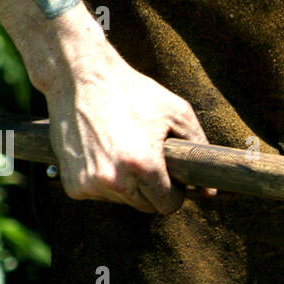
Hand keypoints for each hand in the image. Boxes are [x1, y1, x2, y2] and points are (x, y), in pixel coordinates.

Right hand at [44, 50, 206, 213]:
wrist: (79, 77)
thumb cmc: (133, 92)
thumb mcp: (177, 113)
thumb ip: (198, 151)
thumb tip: (210, 192)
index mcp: (143, 166)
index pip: (168, 205)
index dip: (174, 191)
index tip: (170, 175)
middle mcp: (114, 181)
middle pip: (146, 206)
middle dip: (151, 188)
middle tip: (145, 156)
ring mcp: (90, 185)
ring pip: (122, 201)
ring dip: (127, 184)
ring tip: (121, 148)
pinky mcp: (73, 185)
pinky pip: (99, 194)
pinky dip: (104, 180)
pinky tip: (102, 152)